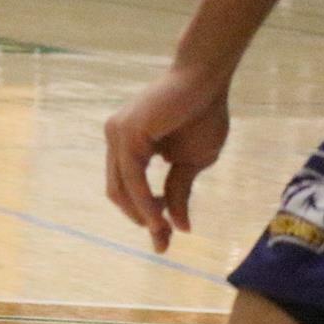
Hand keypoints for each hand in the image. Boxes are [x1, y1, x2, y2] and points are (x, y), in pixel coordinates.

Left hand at [104, 66, 230, 251]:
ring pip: (122, 189)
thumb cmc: (202, 115)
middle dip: (141, 220)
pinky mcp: (125, 133)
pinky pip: (131, 177)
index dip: (144, 215)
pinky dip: (143, 201)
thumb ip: (178, 191)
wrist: (207, 81)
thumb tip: (180, 227)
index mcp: (127, 145)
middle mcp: (116, 139)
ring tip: (162, 233)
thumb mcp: (191, 162)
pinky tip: (159, 218)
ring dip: (142, 215)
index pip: (127, 188)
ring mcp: (117, 134)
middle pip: (119, 192)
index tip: (164, 239)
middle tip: (162, 242)